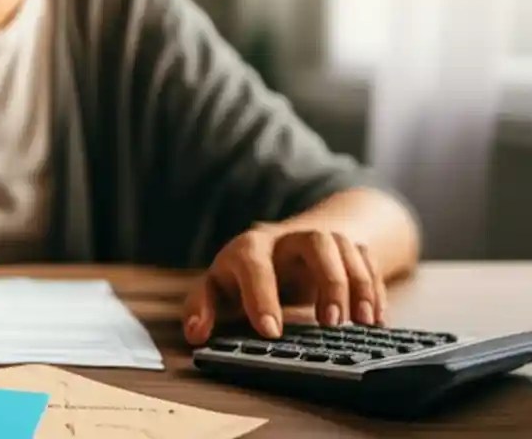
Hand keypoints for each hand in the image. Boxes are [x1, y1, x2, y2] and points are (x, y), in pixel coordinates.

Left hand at [182, 224, 387, 344]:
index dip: (261, 297)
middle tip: (330, 324)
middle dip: (327, 281)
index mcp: (248, 248)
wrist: (283, 247)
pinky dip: (375, 287)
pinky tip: (376, 319)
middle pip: (314, 242)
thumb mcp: (216, 289)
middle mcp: (287, 238)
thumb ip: (201, 308)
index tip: (271, 333)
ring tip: (362, 323)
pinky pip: (368, 259)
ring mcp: (321, 239)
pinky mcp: (347, 249)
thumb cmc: (243, 277)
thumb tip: (195, 333)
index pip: (254, 264)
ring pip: (346, 247)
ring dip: (358, 283)